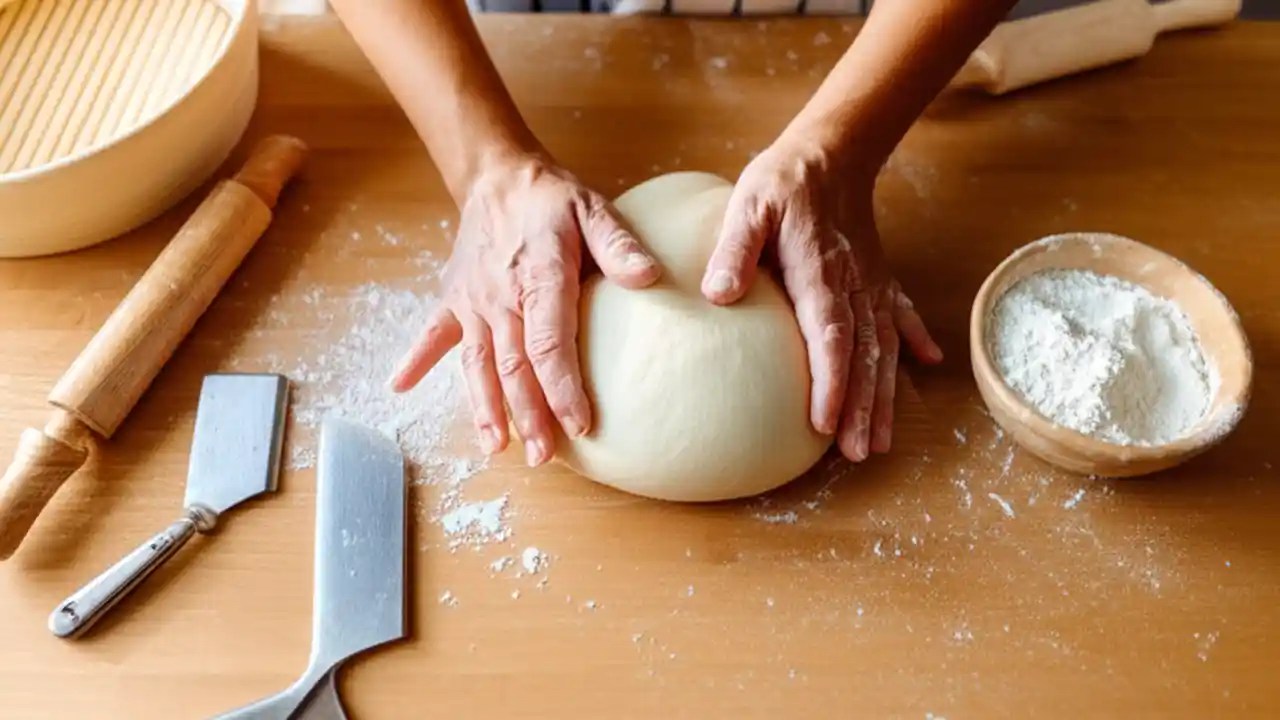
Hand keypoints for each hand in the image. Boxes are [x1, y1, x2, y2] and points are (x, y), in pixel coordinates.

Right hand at [390, 153, 660, 465]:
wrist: (498, 176)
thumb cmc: (553, 201)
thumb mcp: (594, 211)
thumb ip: (620, 246)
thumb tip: (650, 277)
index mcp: (539, 276)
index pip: (549, 343)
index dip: (562, 388)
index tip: (579, 424)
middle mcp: (501, 296)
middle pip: (513, 366)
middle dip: (528, 415)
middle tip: (543, 457)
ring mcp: (472, 301)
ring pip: (477, 363)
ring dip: (484, 407)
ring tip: (495, 448)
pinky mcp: (452, 300)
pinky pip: (432, 335)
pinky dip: (414, 360)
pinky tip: (399, 389)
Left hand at [701, 135, 941, 461]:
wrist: (830, 150)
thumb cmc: (782, 182)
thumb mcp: (748, 206)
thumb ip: (735, 249)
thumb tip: (718, 294)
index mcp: (819, 273)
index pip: (829, 336)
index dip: (831, 381)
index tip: (826, 422)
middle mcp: (853, 284)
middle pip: (863, 354)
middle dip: (864, 406)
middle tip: (860, 453)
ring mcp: (871, 282)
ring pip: (884, 346)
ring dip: (886, 394)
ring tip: (883, 440)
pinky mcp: (877, 275)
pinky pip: (901, 312)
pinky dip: (914, 339)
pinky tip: (929, 365)